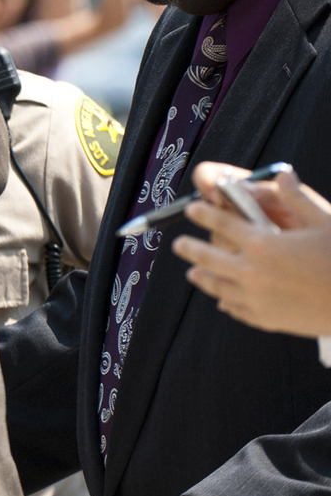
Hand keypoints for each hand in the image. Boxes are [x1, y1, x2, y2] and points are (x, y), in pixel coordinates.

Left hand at [176, 163, 330, 336]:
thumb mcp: (326, 222)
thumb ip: (299, 198)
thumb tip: (283, 176)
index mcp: (262, 244)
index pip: (223, 224)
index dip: (204, 214)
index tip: (192, 209)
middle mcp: (251, 272)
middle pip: (209, 257)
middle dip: (190, 248)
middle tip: (178, 244)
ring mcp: (256, 299)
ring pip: (217, 286)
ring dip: (203, 277)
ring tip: (193, 273)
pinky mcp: (266, 319)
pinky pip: (237, 309)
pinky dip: (227, 302)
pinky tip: (223, 301)